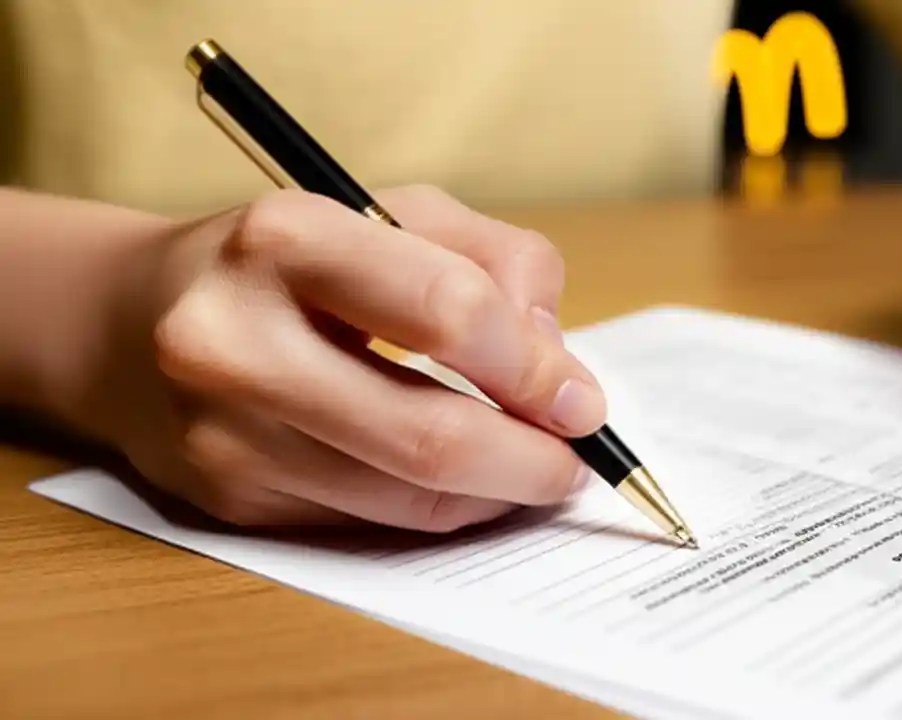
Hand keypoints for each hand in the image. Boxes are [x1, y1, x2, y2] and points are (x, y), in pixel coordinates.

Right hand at [90, 185, 603, 530]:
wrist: (127, 320)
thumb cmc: (288, 260)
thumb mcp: (393, 212)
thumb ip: (498, 260)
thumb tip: (558, 364)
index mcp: (284, 239)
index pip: (447, 312)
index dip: (534, 367)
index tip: (582, 399)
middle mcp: (234, 339)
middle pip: (429, 436)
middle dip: (530, 461)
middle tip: (577, 461)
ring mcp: (223, 433)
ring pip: (406, 499)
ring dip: (496, 495)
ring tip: (533, 469)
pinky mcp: (225, 499)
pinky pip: (370, 524)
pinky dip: (439, 509)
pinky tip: (465, 481)